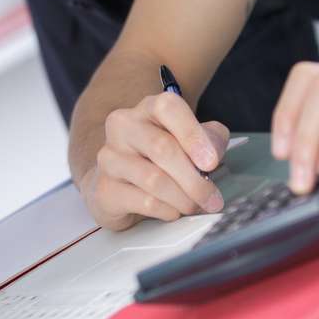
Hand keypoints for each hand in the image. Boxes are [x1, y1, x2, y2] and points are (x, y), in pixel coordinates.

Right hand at [81, 91, 230, 230]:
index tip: (211, 162)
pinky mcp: (104, 188)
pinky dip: (166, 210)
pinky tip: (173, 211)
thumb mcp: (191, 142)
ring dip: (182, 198)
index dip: (192, 134)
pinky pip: (143, 201)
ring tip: (194, 207)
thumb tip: (213, 154)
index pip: (168, 107)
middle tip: (212, 199)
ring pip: (153, 179)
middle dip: (194, 179)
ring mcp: (109, 157)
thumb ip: (210, 139)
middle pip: (162, 148)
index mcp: (147, 108)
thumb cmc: (160, 159)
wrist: (120, 185)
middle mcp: (123, 126)